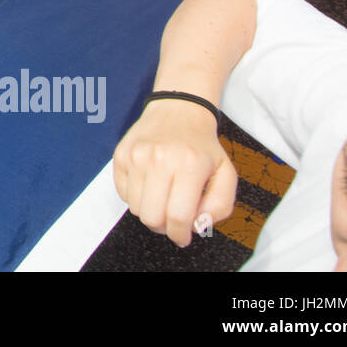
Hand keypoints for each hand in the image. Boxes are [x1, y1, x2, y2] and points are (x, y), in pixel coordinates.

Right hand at [112, 100, 236, 246]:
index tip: (183, 236)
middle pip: (151, 217)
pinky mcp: (121, 155)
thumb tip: (197, 225)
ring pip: (135, 208)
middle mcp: (159, 159)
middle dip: (163, 227)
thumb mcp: (226, 173)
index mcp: (189, 165)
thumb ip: (220, 205)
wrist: (177, 110)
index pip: (178, 216)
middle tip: (172, 220)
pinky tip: (150, 185)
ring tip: (162, 199)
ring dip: (150, 211)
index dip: (180, 234)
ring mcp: (136, 156)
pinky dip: (136, 197)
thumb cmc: (202, 145)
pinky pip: (123, 193)